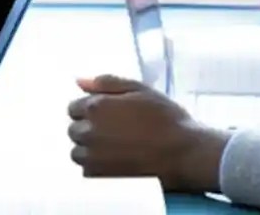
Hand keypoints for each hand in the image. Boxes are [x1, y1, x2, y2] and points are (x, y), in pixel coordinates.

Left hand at [67, 75, 228, 192]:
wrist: (185, 153)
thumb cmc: (167, 120)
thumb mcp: (140, 90)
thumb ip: (106, 83)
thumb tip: (79, 80)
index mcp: (96, 107)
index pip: (74, 108)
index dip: (92, 110)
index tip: (109, 115)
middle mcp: (89, 132)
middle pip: (74, 130)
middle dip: (90, 128)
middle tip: (116, 131)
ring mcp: (93, 157)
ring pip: (78, 152)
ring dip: (91, 149)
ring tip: (118, 148)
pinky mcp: (101, 178)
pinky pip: (88, 171)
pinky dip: (98, 167)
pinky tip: (119, 162)